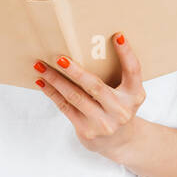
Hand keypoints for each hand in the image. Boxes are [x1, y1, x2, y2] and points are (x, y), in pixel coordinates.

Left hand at [33, 33, 146, 159]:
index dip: (127, 53)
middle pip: (96, 86)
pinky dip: (53, 93)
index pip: (133, 71)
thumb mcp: (128, 92)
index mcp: (135, 95)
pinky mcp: (87, 131)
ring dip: (56, 80)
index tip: (117, 35)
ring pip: (75, 97)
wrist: (120, 142)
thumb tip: (92, 46)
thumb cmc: (120, 107)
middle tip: (59, 58)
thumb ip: (119, 74)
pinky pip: (66, 107)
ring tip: (41, 66)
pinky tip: (42, 82)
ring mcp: (104, 123)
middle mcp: (121, 110)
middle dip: (75, 71)